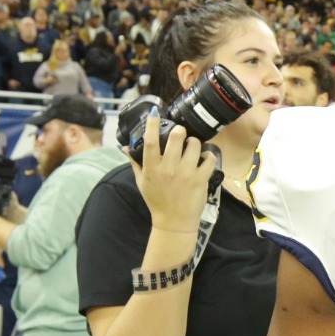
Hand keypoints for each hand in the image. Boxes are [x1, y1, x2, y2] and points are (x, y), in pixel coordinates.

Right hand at [132, 113, 217, 232]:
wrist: (174, 222)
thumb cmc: (157, 201)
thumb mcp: (142, 182)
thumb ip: (135, 162)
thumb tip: (125, 147)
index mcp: (152, 168)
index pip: (151, 141)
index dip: (153, 124)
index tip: (155, 113)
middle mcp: (169, 168)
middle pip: (176, 137)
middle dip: (179, 131)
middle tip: (180, 134)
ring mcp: (186, 173)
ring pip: (194, 144)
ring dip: (194, 143)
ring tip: (192, 148)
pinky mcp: (201, 179)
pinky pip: (209, 158)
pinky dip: (208, 156)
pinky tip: (204, 158)